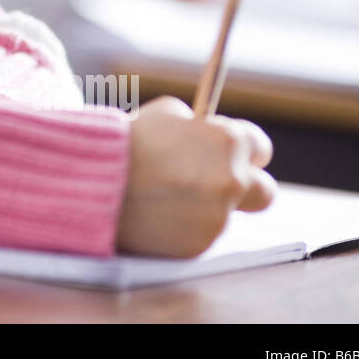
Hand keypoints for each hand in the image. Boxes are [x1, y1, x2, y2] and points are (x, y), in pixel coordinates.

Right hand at [116, 95, 276, 257]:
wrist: (93, 180)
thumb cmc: (128, 141)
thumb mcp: (166, 113)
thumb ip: (199, 128)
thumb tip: (209, 136)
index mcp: (229, 143)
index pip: (261, 147)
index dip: (243, 150)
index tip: (229, 154)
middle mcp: (232, 182)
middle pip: (265, 192)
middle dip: (246, 187)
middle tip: (216, 183)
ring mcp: (217, 218)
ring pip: (224, 215)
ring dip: (204, 207)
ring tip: (163, 195)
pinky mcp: (197, 246)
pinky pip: (199, 235)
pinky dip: (183, 226)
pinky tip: (156, 213)